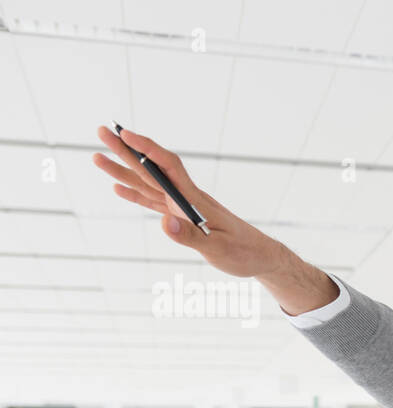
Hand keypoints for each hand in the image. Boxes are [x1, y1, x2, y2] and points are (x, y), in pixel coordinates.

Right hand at [92, 125, 282, 277]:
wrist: (259, 256)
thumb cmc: (242, 252)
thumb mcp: (216, 248)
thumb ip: (190, 236)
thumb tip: (164, 222)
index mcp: (194, 200)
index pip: (169, 167)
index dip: (147, 149)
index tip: (126, 134)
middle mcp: (186, 199)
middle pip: (152, 169)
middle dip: (126, 150)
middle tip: (102, 131)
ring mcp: (182, 207)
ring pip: (148, 184)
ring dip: (124, 170)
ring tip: (98, 156)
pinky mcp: (181, 218)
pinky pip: (154, 202)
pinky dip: (135, 195)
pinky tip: (118, 188)